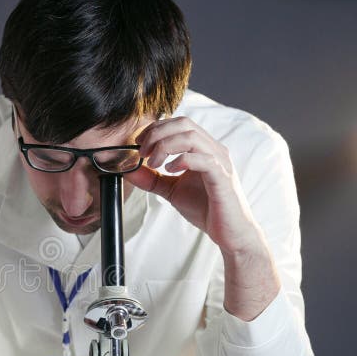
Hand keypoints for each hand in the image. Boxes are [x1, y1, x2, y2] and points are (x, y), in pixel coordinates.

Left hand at [128, 116, 260, 256]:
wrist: (228, 232)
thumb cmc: (205, 208)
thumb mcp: (171, 190)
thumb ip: (151, 179)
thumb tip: (128, 170)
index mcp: (202, 148)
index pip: (178, 123)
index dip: (155, 128)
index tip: (138, 143)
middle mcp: (213, 149)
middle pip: (184, 123)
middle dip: (157, 134)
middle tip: (142, 153)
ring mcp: (220, 161)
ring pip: (191, 136)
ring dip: (166, 146)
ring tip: (154, 163)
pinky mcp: (223, 177)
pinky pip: (203, 159)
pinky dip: (182, 160)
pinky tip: (170, 171)